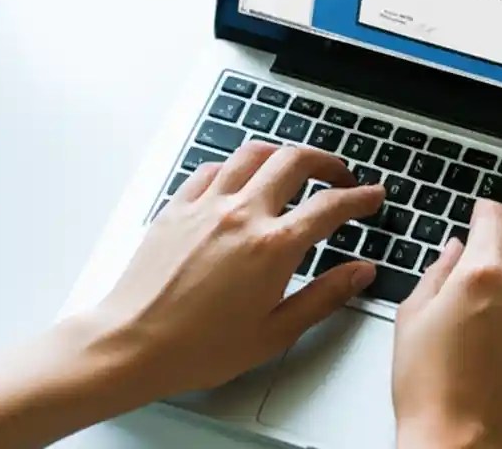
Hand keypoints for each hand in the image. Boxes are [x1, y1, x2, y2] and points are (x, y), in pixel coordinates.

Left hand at [87, 142, 383, 398]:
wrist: (130, 347)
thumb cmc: (198, 348)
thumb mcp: (275, 332)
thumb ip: (325, 296)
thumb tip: (360, 273)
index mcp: (273, 247)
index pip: (331, 206)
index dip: (360, 197)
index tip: (371, 195)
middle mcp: (242, 215)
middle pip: (295, 161)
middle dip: (327, 161)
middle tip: (340, 174)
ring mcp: (206, 207)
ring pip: (253, 154)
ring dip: (282, 154)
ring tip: (294, 166)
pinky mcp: (176, 209)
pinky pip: (213, 169)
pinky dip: (236, 167)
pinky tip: (241, 180)